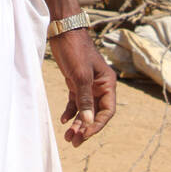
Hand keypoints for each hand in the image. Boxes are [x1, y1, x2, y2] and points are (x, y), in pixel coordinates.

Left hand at [51, 29, 116, 146]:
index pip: (107, 111)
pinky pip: (76, 102)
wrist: (63, 30)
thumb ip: (85, 100)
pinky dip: (71, 112)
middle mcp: (100, 86)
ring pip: (85, 110)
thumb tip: (89, 122)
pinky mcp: (76, 81)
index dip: (97, 125)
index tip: (85, 135)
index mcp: (107, 84)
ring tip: (68, 137)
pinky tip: (63, 120)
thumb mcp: (81, 76)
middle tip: (73, 141)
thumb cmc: (75, 50)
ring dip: (77, 123)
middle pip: (96, 113)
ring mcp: (88, 84)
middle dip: (85, 128)